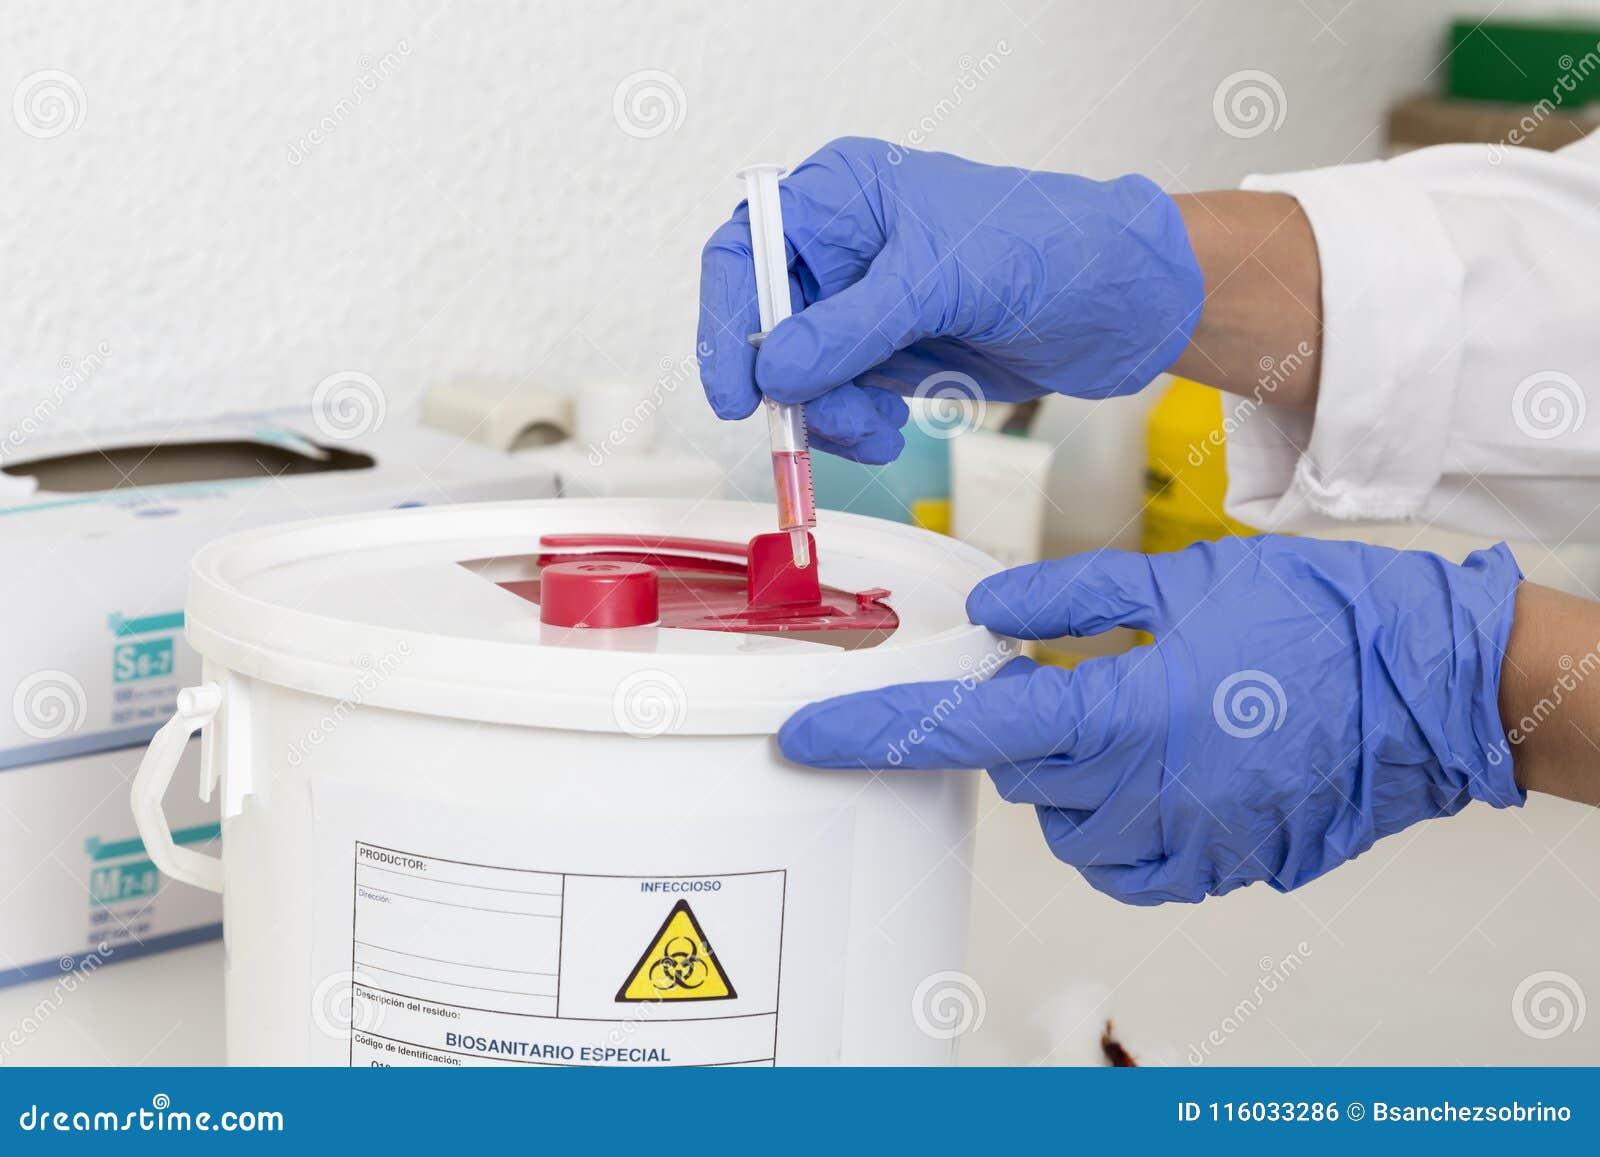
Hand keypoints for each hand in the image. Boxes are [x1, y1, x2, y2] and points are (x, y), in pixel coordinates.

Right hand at [697, 137, 1202, 463]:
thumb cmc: (1051, 247)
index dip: (727, 322)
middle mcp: (844, 249)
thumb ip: (850, 328)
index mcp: (842, 196)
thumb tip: (774, 369)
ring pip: (801, 376)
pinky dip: (853, 426)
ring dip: (827, 414)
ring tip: (873, 428)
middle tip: (817, 422)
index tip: (736, 389)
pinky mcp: (890, 354)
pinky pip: (840, 400)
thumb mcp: (940, 280)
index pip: (745, 253)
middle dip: (791, 384)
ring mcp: (866, 306)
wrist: (1125, 303)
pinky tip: (887, 432)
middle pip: (767, 327)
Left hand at [778, 536, 1524, 903]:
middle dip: (1018, 723)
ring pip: (1064, 822)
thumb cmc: (1320, 621)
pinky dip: (1112, 826)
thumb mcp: (1182, 577)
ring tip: (1128, 716)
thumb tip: (992, 611)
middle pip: (1016, 773)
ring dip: (1067, 772)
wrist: (1431, 689)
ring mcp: (1180, 844)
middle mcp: (1139, 794)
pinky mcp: (1216, 869)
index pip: (963, 729)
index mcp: (1119, 712)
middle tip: (1069, 673)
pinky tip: (1146, 780)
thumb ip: (1071, 595)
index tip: (808, 738)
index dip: (876, 731)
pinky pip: (1123, 866)